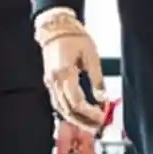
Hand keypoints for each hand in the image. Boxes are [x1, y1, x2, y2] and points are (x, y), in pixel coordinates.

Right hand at [41, 18, 107, 133]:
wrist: (57, 27)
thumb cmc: (74, 37)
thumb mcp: (91, 56)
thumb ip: (97, 79)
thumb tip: (103, 97)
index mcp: (65, 74)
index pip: (76, 102)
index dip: (89, 113)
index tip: (101, 115)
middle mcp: (54, 81)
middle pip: (67, 110)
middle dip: (83, 121)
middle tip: (98, 126)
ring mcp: (50, 82)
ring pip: (60, 108)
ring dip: (75, 119)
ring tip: (90, 124)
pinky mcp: (50, 81)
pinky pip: (57, 102)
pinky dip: (68, 111)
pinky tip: (79, 114)